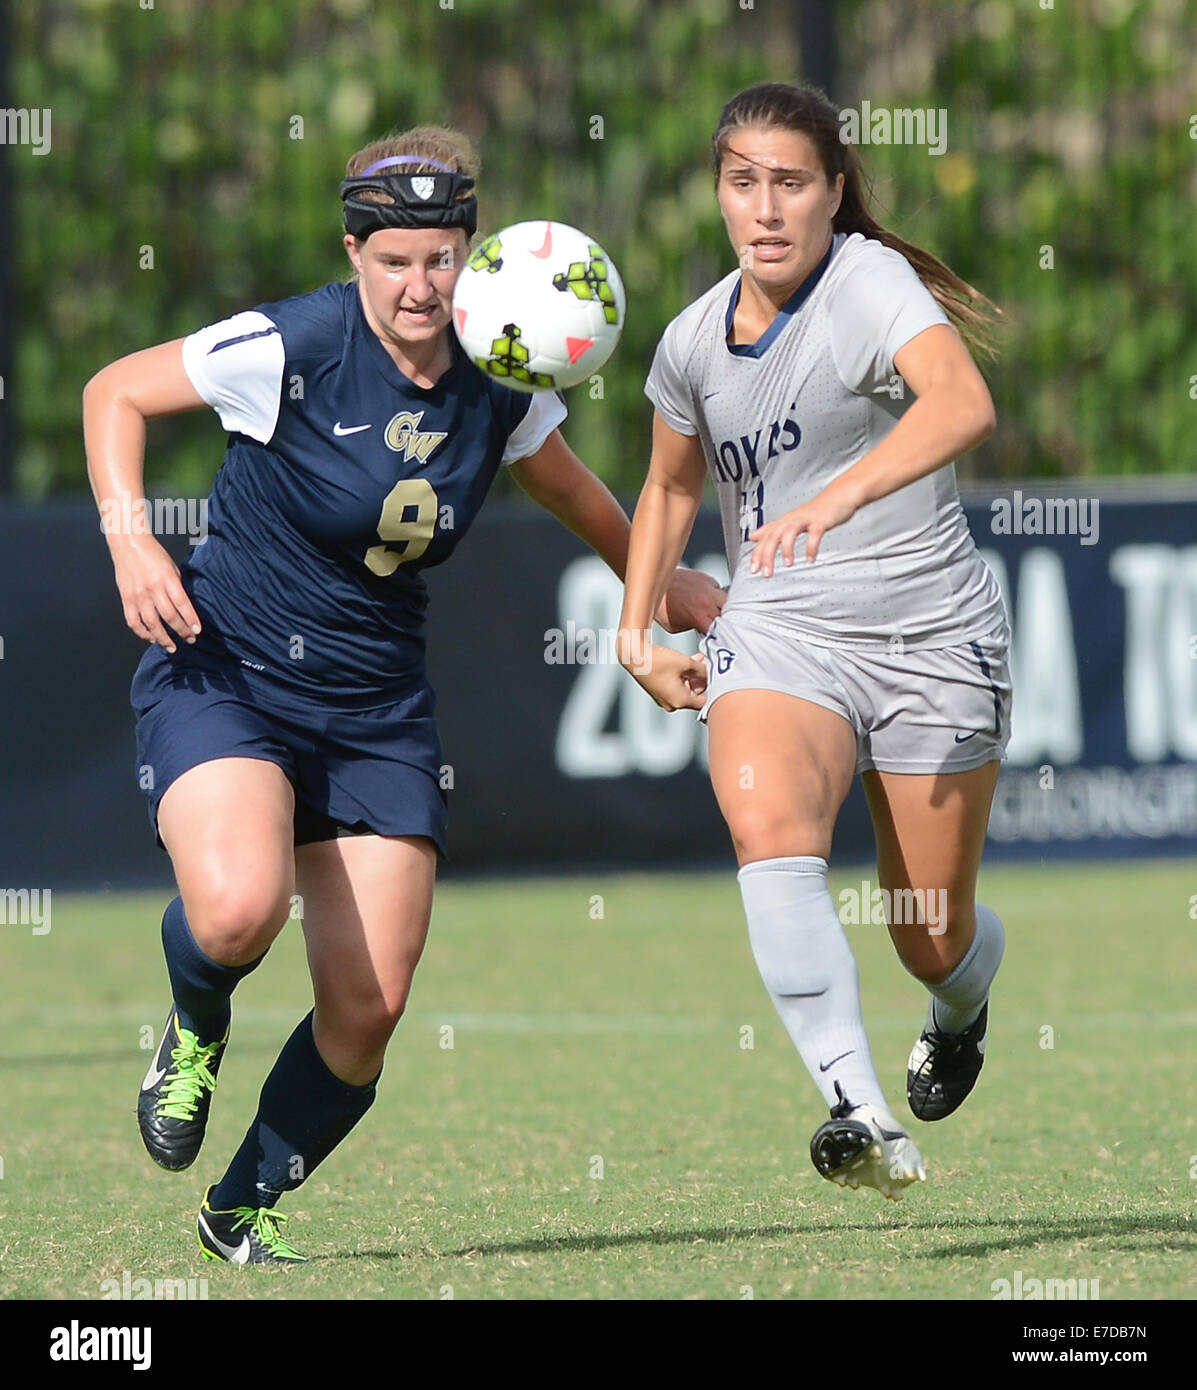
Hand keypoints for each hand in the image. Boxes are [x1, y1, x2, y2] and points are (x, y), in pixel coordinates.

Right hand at [109, 533, 200, 651]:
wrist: (128, 542)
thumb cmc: (153, 553)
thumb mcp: (172, 567)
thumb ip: (177, 587)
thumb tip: (185, 609)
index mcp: (167, 578)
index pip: (182, 604)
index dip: (190, 620)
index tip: (197, 631)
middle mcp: (152, 588)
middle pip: (169, 616)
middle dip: (181, 631)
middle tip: (190, 640)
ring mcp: (138, 594)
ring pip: (151, 623)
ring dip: (162, 638)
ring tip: (171, 646)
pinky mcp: (126, 598)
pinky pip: (133, 621)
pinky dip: (142, 632)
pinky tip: (151, 638)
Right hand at [617, 635, 707, 711]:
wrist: (635, 657)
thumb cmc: (658, 661)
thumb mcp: (687, 663)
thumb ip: (702, 670)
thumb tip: (708, 674)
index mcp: (680, 701)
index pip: (704, 702)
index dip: (710, 688)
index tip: (713, 677)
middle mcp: (671, 704)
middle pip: (694, 695)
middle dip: (700, 679)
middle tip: (703, 665)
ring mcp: (663, 699)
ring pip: (684, 689)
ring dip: (690, 676)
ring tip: (694, 660)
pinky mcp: (658, 692)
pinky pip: (674, 687)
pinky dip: (680, 677)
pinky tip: (682, 663)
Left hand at [655, 567, 726, 634]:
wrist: (655, 584)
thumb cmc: (662, 607)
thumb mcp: (675, 627)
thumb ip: (692, 628)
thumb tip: (702, 630)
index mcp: (699, 617)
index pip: (721, 630)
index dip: (723, 636)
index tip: (723, 638)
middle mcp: (707, 602)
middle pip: (730, 615)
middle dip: (728, 621)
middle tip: (725, 625)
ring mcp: (709, 588)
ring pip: (729, 600)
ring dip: (728, 607)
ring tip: (722, 612)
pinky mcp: (707, 579)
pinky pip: (719, 588)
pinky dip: (718, 595)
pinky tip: (711, 598)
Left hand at [748, 482, 859, 574]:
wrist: (839, 495)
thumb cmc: (817, 510)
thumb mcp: (791, 519)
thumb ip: (772, 528)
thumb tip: (753, 536)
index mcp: (784, 521)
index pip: (765, 537)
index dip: (757, 553)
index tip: (754, 569)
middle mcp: (792, 519)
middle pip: (773, 536)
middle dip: (767, 555)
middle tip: (766, 572)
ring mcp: (806, 519)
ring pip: (789, 533)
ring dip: (786, 550)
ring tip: (788, 564)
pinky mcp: (820, 521)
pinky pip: (814, 535)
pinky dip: (811, 548)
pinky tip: (811, 558)